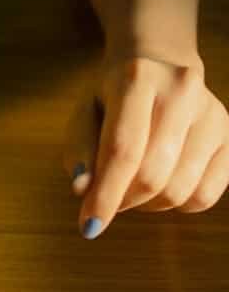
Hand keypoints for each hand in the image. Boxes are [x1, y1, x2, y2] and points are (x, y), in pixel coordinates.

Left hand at [64, 56, 228, 237]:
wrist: (160, 63)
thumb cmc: (113, 96)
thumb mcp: (84, 112)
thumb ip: (79, 150)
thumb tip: (82, 190)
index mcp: (137, 79)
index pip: (122, 150)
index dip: (105, 195)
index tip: (88, 228)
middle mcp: (182, 91)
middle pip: (151, 175)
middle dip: (122, 200)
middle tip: (107, 198)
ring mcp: (213, 114)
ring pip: (178, 191)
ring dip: (147, 203)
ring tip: (132, 184)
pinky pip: (205, 195)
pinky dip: (177, 203)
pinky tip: (162, 183)